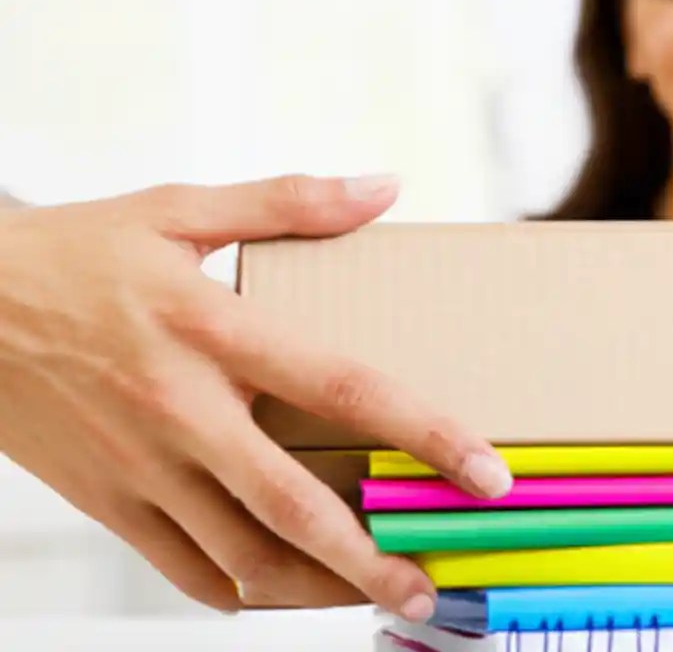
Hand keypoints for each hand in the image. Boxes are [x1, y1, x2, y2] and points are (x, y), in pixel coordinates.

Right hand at [0, 175, 511, 620]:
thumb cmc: (74, 253)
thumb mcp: (179, 207)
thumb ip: (289, 202)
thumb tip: (382, 187)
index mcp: (213, 329)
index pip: (345, 387)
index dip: (425, 432)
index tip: (485, 472)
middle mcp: (182, 409)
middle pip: (293, 504)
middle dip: (372, 558)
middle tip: (430, 587)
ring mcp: (140, 466)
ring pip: (240, 556)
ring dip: (313, 589)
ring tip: (369, 598)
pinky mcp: (105, 502)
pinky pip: (180, 569)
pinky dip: (237, 591)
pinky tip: (278, 589)